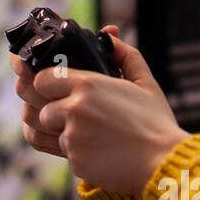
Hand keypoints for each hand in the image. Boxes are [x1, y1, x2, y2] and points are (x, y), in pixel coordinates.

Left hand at [13, 25, 189, 195]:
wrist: (164, 163)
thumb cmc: (156, 124)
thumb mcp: (145, 83)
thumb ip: (125, 55)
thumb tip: (108, 36)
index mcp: (89, 85)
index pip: (42, 78)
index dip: (44, 82)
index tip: (51, 86)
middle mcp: (74, 110)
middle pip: (36, 105)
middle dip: (44, 107)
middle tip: (57, 108)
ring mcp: (72, 138)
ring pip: (47, 132)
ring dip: (58, 130)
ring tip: (82, 131)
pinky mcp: (75, 162)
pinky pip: (63, 154)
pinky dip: (76, 152)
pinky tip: (96, 149)